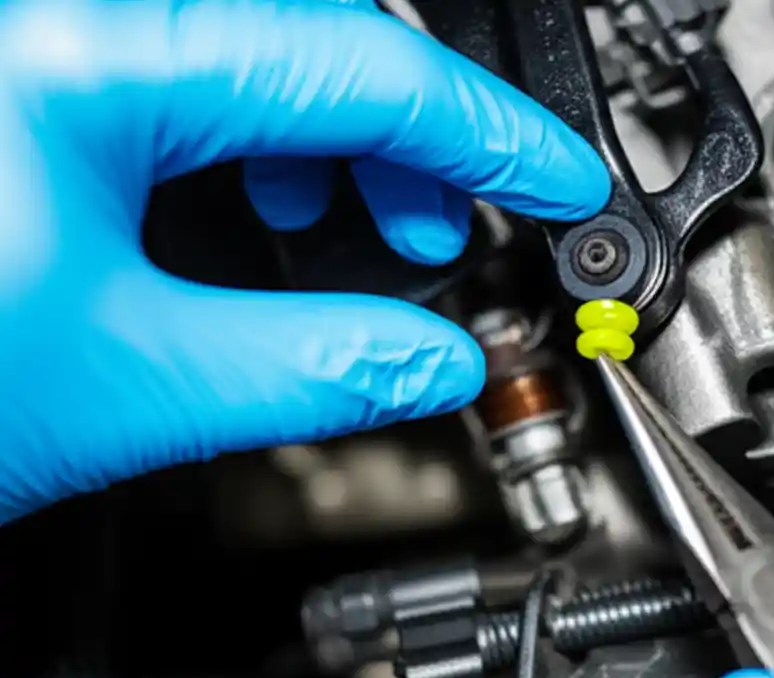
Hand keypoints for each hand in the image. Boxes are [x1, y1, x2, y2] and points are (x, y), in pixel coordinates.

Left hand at [0, 0, 608, 522]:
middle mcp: (61, 26)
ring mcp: (49, 52)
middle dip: (412, 133)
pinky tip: (262, 203)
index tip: (557, 178)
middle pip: (308, 34)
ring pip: (245, 47)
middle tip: (460, 220)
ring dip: (331, 132)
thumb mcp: (132, 383)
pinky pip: (179, 71)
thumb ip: (317, 364)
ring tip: (375, 223)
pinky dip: (249, 136)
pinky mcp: (34, 90)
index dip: (485, 133)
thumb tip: (441, 361)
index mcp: (86, 56)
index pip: (357, 68)